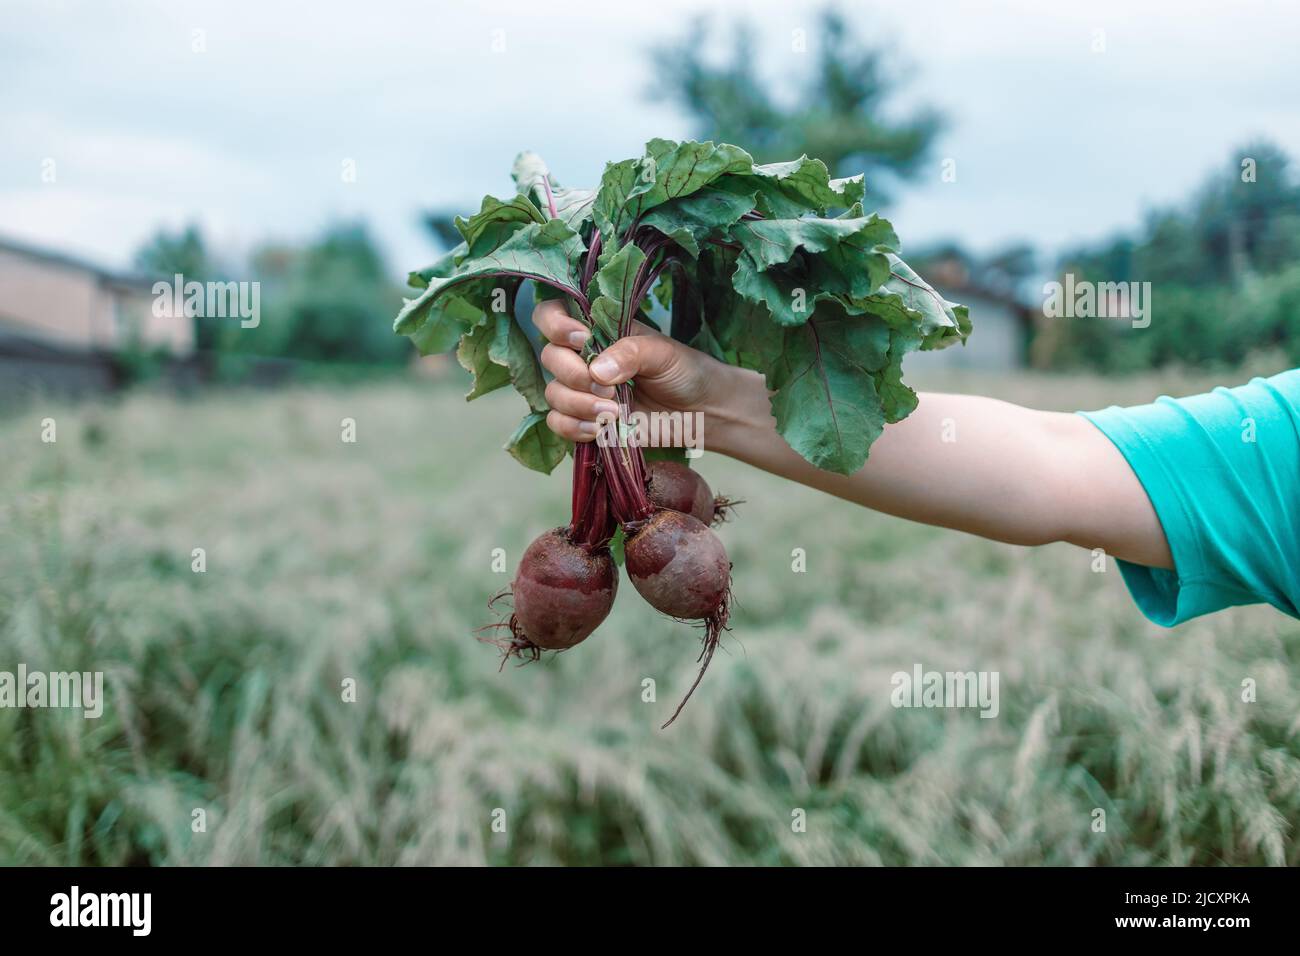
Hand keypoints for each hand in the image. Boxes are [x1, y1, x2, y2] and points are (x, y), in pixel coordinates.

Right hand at [533, 299, 735, 442]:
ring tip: (613, 412)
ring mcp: (582, 390)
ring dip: (578, 405)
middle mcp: (583, 357)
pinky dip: (573, 428)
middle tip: (607, 388)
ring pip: (553, 393)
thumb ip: (630, 353)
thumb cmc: (684, 372)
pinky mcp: (585, 420)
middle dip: (574, 374)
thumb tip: (597, 370)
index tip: (581, 339)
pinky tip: (600, 429)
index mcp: (597, 329)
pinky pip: (558, 423)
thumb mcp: (662, 353)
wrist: (700, 412)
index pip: (553, 314)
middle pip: (550, 356)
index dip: (555, 324)